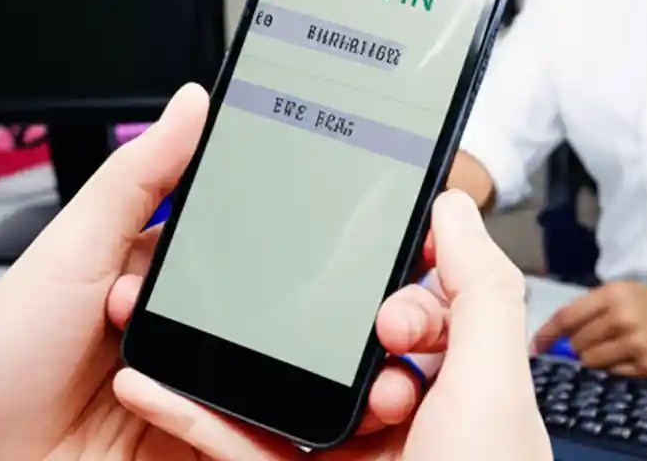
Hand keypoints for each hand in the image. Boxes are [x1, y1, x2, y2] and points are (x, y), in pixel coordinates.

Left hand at [0, 85, 429, 458]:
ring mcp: (199, 393)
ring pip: (276, 378)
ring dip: (261, 371)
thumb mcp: (71, 249)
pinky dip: (228, 427)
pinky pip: (252, 439)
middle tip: (252, 301)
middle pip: (276, 310)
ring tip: (195, 359)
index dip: (284, 228)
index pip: (244, 236)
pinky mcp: (203, 448)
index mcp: (165, 271)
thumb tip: (193, 102)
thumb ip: (137, 178)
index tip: (321, 212)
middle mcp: (190, 329)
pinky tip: (166, 406)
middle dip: (289, 306)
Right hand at [111, 190, 552, 460]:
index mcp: (467, 399)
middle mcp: (408, 431)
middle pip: (349, 349)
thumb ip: (479, 290)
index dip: (410, 298)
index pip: (434, 318)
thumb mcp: (491, 388)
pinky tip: (155, 384)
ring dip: (236, 358)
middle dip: (327, 323)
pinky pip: (236, 446)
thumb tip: (456, 209)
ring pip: (282, 394)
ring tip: (202, 314)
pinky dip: (192, 417)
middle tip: (326, 319)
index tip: (391, 303)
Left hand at [532, 281, 646, 384]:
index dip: (546, 334)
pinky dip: (619, 371)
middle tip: (600, 345)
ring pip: (592, 362)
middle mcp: (622, 316)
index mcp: (615, 293)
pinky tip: (637, 361)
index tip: (535, 347)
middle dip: (580, 349)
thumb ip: (598, 310)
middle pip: (577, 343)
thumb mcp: (633, 295)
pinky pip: (616, 375)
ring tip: (621, 352)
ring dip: (598, 362)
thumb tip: (563, 335)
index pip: (566, 316)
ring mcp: (635, 342)